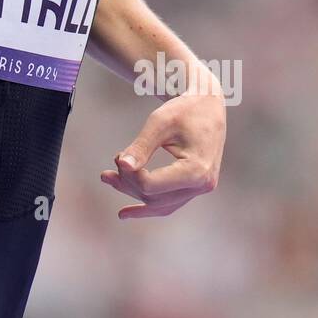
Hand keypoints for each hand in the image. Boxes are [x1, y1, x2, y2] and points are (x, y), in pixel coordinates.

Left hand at [100, 81, 226, 218]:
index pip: (151, 185)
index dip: (128, 175)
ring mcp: (200, 189)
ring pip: (160, 204)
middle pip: (154, 197)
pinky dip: (148, 206)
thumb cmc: (185, 110)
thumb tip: (121, 166)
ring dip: (133, 194)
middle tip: (110, 165)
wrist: (208, 105)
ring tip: (108, 181)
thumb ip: (141, 146)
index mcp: (196, 170)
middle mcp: (202, 185)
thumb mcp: (160, 123)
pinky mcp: (195, 187)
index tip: (118, 156)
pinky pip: (169, 204)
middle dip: (127, 183)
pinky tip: (127, 212)